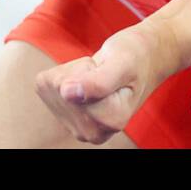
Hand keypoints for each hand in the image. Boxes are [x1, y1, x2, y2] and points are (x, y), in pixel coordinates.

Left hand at [33, 18, 181, 144]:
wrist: (144, 59)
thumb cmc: (136, 57)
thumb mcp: (122, 63)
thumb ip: (98, 82)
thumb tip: (67, 93)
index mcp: (110, 122)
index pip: (69, 87)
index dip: (86, 68)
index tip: (108, 70)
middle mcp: (91, 132)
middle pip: (60, 88)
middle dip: (79, 71)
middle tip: (103, 71)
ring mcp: (76, 126)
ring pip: (52, 87)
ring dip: (73, 72)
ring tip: (98, 75)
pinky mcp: (64, 115)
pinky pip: (46, 85)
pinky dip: (65, 73)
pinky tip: (87, 79)